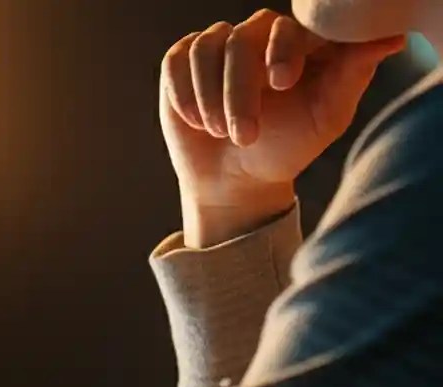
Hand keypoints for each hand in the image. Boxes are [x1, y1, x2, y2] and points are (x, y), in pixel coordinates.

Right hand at [160, 9, 405, 247]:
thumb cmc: (285, 147)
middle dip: (239, 92)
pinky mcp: (182, 61)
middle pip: (241, 40)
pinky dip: (183, 93)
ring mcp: (218, 45)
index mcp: (298, 42)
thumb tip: (391, 39)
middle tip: (243, 135)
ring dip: (210, 98)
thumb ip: (353, 75)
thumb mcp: (326, 117)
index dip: (284, 49)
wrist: (233, 179)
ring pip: (206, 50)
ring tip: (219, 132)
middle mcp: (258, 35)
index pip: (291, 26)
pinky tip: (196, 120)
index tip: (281, 84)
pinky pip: (177, 62)